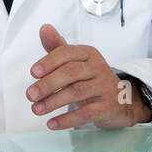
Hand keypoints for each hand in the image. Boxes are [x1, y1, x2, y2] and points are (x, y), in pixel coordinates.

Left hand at [26, 24, 151, 129]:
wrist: (122, 99)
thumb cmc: (92, 79)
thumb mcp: (76, 62)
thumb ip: (58, 47)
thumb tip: (44, 28)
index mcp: (88, 54)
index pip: (67, 53)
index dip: (49, 62)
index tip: (33, 73)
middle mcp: (98, 67)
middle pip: (71, 72)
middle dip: (48, 84)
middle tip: (30, 94)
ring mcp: (104, 87)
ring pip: (77, 92)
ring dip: (53, 102)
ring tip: (36, 109)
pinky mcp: (108, 106)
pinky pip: (86, 112)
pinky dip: (67, 119)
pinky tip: (52, 123)